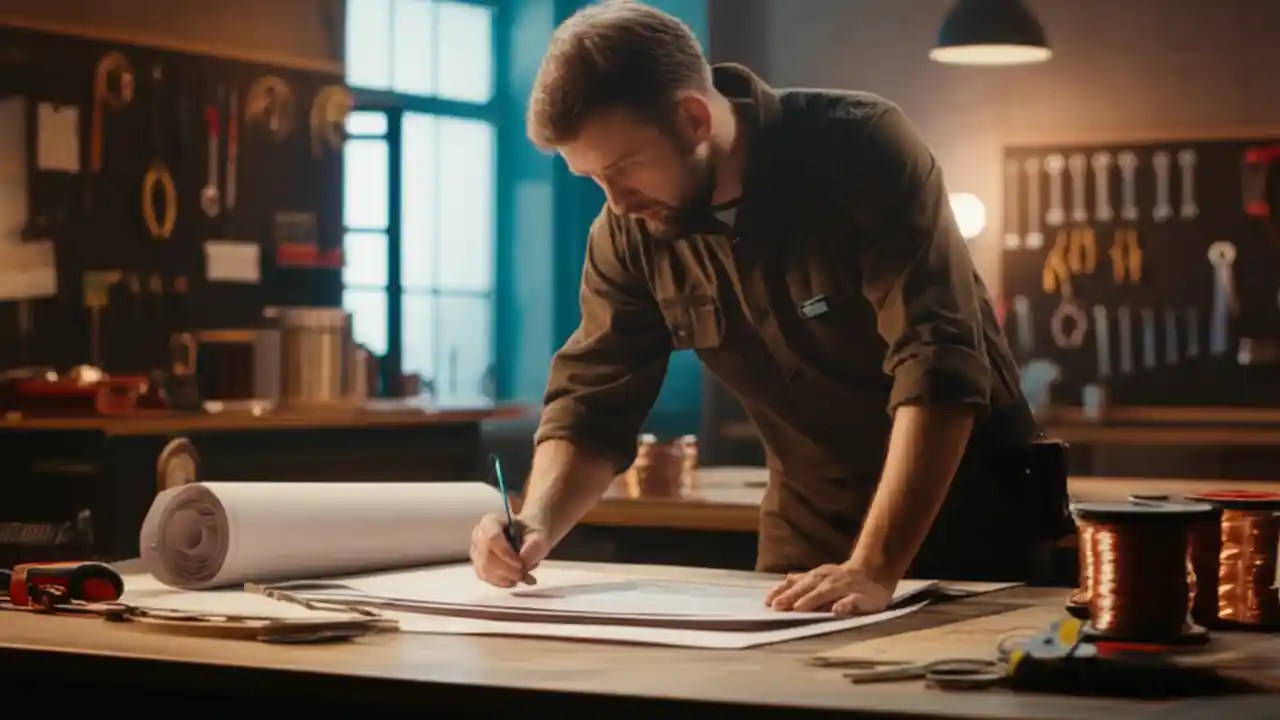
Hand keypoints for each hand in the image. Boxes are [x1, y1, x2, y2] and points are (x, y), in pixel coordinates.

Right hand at [469, 512, 550, 587]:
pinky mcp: (478, 565)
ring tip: (521, 577)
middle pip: (486, 557)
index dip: (505, 554)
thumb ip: (533, 547)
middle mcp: (478, 535)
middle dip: (506, 570)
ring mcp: (476, 551)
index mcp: (491, 521)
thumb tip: (522, 563)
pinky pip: (485, 577)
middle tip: (523, 574)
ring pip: (484, 570)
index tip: (521, 564)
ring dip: (504, 578)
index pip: (492, 538)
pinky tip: (513, 580)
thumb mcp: (539, 536)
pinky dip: (501, 582)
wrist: (527, 538)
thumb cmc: (531, 533)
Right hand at [763, 563, 895, 615]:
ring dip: (783, 589)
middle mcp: (826, 577)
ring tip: (768, 599)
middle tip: (774, 606)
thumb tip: (837, 609)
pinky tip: (780, 584)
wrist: (874, 567)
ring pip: (798, 580)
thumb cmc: (873, 590)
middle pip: (805, 587)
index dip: (808, 601)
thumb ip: (854, 605)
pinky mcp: (817, 572)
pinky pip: (800, 576)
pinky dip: (789, 581)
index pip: (821, 594)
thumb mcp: (871, 602)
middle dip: (789, 596)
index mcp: (840, 585)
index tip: (795, 610)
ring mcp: (820, 573)